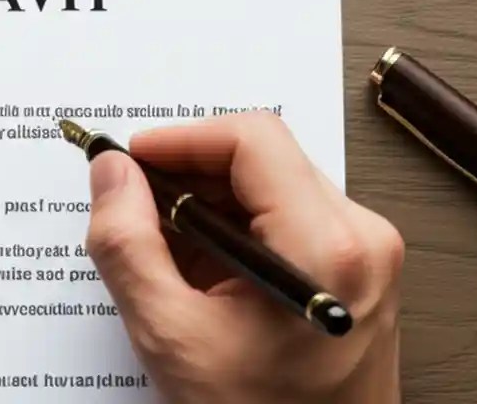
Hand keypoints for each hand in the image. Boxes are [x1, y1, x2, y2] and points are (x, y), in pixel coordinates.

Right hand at [85, 113, 403, 403]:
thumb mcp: (172, 337)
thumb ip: (129, 245)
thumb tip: (111, 174)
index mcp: (326, 247)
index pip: (251, 139)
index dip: (180, 140)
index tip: (130, 160)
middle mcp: (361, 239)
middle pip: (262, 158)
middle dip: (187, 175)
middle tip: (132, 206)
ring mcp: (365, 255)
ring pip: (270, 186)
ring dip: (206, 205)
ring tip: (162, 252)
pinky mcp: (357, 270)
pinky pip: (285, 220)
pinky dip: (232, 231)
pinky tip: (196, 273)